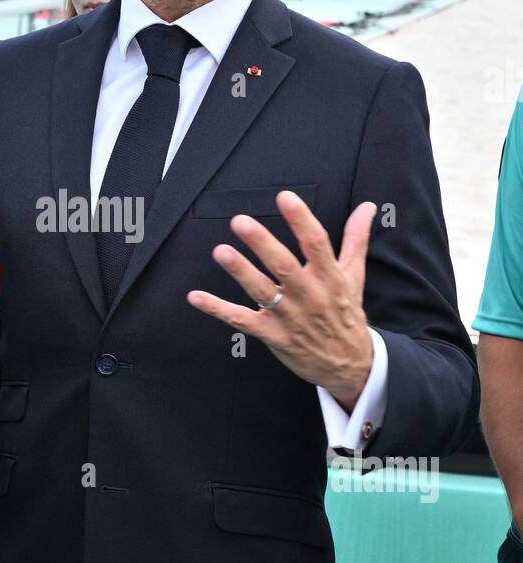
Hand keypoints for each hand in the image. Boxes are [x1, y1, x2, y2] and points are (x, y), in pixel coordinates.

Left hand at [187, 191, 375, 411]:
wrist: (349, 365)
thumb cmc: (346, 313)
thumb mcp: (354, 276)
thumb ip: (356, 238)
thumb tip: (367, 206)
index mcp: (330, 278)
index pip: (316, 244)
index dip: (301, 220)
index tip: (285, 198)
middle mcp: (310, 296)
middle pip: (285, 266)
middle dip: (262, 244)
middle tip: (241, 222)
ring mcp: (290, 318)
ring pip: (262, 292)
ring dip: (240, 271)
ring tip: (221, 252)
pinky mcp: (273, 336)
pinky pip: (242, 321)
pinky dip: (218, 309)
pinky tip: (196, 297)